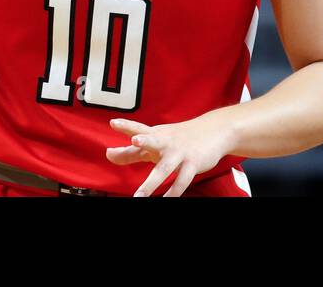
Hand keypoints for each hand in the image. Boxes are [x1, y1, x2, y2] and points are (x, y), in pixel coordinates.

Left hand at [105, 114, 233, 196]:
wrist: (214, 131)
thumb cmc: (176, 139)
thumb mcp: (154, 142)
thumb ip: (131, 151)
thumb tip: (108, 155)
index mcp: (155, 135)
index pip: (138, 128)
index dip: (126, 125)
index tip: (112, 122)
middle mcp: (166, 141)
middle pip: (153, 140)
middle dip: (144, 140)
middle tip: (135, 141)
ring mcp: (180, 153)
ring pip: (165, 169)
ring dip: (152, 183)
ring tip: (139, 197)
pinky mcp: (193, 164)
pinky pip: (181, 181)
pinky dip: (172, 193)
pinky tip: (165, 201)